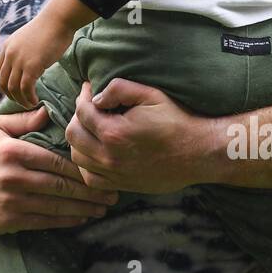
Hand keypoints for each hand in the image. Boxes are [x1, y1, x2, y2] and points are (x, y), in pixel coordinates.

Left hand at [0, 15, 72, 108]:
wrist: (58, 20)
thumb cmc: (50, 28)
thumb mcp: (29, 38)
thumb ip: (24, 51)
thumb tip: (31, 64)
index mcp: (7, 47)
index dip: (5, 83)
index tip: (15, 90)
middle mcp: (9, 54)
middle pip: (3, 82)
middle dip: (11, 95)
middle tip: (21, 101)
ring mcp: (19, 60)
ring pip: (13, 88)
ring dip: (20, 100)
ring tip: (29, 104)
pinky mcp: (31, 66)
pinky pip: (25, 88)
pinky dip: (29, 98)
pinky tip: (35, 100)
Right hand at [0, 108, 117, 234]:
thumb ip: (23, 120)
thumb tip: (49, 109)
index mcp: (13, 152)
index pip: (55, 161)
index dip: (80, 168)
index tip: (100, 170)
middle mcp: (12, 177)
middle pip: (60, 186)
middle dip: (89, 191)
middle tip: (111, 194)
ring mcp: (11, 201)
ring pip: (55, 206)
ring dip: (83, 208)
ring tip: (102, 208)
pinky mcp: (9, 220)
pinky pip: (44, 221)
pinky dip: (66, 221)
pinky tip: (81, 218)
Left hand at [65, 79, 209, 193]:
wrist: (198, 154)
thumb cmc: (177, 121)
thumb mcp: (151, 94)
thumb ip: (119, 89)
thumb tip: (96, 97)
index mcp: (114, 132)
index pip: (82, 111)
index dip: (82, 95)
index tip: (88, 88)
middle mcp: (109, 156)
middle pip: (73, 134)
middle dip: (77, 116)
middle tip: (89, 107)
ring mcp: (114, 173)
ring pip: (77, 157)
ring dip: (80, 139)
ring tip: (91, 127)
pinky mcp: (121, 184)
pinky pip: (90, 177)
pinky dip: (87, 164)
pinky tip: (96, 151)